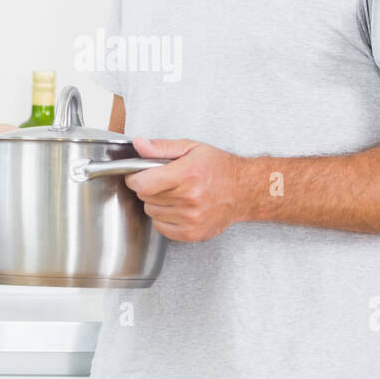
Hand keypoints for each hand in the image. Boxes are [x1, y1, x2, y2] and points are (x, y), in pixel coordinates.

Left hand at [124, 136, 242, 241]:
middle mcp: (190, 199)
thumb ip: (162, 147)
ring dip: (157, 203)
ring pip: (152, 212)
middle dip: (149, 188)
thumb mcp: (191, 148)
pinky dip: (163, 218)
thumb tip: (139, 144)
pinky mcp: (192, 233)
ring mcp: (191, 219)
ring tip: (174, 194)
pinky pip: (161, 227)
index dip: (135, 178)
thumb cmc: (219, 168)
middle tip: (164, 182)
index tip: (138, 175)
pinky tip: (177, 208)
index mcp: (188, 174)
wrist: (244, 191)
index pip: (143, 183)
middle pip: (146, 197)